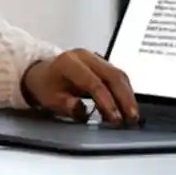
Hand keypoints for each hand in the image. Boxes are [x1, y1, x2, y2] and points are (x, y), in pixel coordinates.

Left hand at [20, 49, 140, 125]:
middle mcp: (85, 56)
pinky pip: (118, 75)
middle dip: (124, 98)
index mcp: (69, 62)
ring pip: (118, 74)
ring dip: (128, 96)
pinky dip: (125, 91)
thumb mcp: (50, 99)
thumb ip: (66, 105)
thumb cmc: (46, 87)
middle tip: (131, 118)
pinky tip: (128, 106)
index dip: (106, 101)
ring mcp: (95, 57)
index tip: (114, 118)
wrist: (43, 74)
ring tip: (133, 115)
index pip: (93, 82)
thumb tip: (81, 110)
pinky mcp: (102, 63)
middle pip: (112, 75)